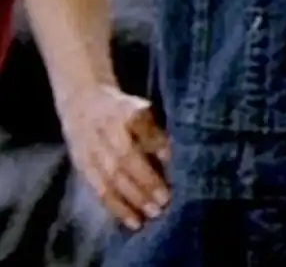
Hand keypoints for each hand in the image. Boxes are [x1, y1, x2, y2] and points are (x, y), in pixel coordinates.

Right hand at [59, 83, 170, 230]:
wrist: (81, 99)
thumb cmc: (121, 108)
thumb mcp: (139, 107)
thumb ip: (153, 130)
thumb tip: (167, 156)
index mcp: (122, 109)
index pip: (138, 124)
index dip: (153, 140)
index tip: (169, 157)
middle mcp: (104, 128)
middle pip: (124, 157)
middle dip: (145, 180)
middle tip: (164, 200)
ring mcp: (90, 148)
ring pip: (110, 178)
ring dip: (132, 200)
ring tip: (151, 215)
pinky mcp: (81, 164)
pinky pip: (98, 189)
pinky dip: (115, 207)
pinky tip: (132, 220)